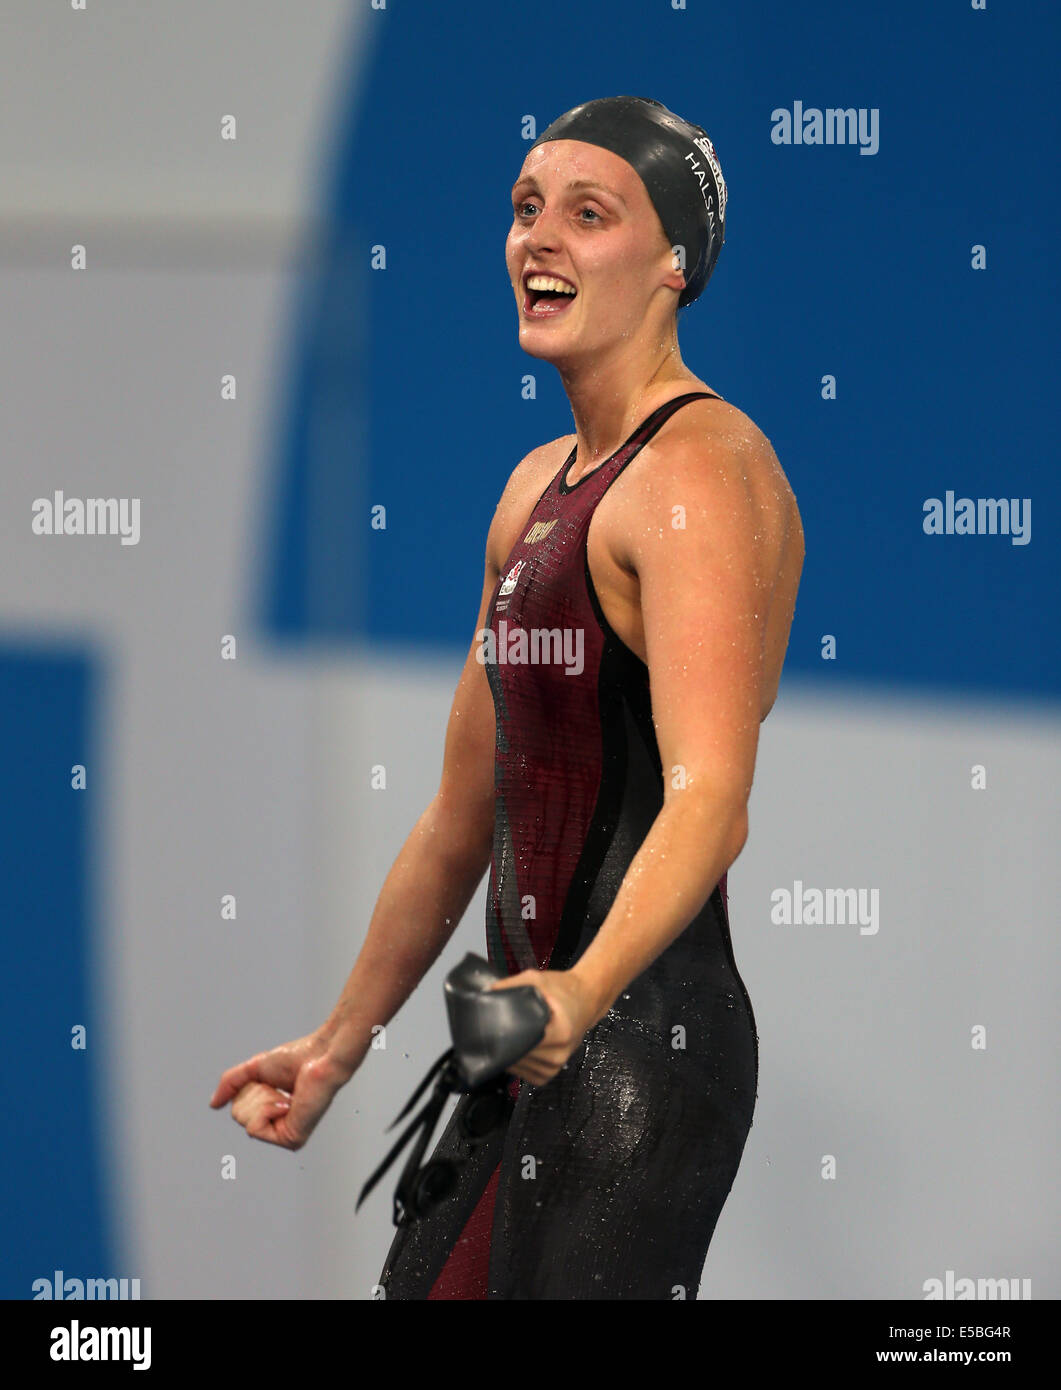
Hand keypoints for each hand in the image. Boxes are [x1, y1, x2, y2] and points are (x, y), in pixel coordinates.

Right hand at [209, 1031, 354, 1150]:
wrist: (321, 1056)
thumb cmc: (297, 1059)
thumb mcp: (254, 1069)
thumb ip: (232, 1084)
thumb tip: (213, 1105)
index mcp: (271, 1112)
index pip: (238, 1109)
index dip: (247, 1088)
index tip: (271, 1080)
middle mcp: (278, 1126)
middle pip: (238, 1116)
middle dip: (254, 1093)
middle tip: (279, 1086)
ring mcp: (285, 1135)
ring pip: (245, 1122)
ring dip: (262, 1099)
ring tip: (286, 1093)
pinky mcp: (291, 1140)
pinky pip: (255, 1129)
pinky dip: (267, 1109)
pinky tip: (287, 1102)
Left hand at [488, 969, 599, 1085]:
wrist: (587, 999)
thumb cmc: (565, 990)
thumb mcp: (537, 979)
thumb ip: (511, 985)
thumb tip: (486, 993)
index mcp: (561, 1031)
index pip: (522, 1041)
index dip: (505, 1034)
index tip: (493, 1025)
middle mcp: (560, 1053)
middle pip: (518, 1056)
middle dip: (503, 1043)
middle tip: (496, 1027)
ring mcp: (557, 1066)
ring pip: (519, 1067)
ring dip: (509, 1054)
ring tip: (511, 1035)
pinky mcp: (551, 1073)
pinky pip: (526, 1075)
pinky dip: (518, 1063)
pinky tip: (519, 1048)